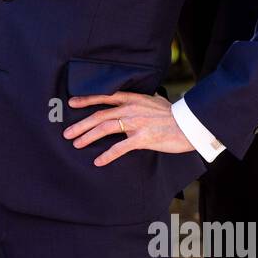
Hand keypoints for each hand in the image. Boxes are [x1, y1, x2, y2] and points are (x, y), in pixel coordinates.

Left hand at [63, 92, 194, 165]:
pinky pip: (120, 147)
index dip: (87, 99)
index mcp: (133, 99)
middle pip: (99, 115)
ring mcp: (136, 123)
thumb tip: (141, 99)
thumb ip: (144, 100)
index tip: (71, 103)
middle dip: (81, 124)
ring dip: (88, 137)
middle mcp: (131, 109)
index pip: (105, 97)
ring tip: (76, 144)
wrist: (190, 124)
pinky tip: (97, 161)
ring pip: (105, 128)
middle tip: (66, 133)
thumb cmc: (174, 114)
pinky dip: (107, 155)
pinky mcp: (143, 138)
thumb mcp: (156, 101)